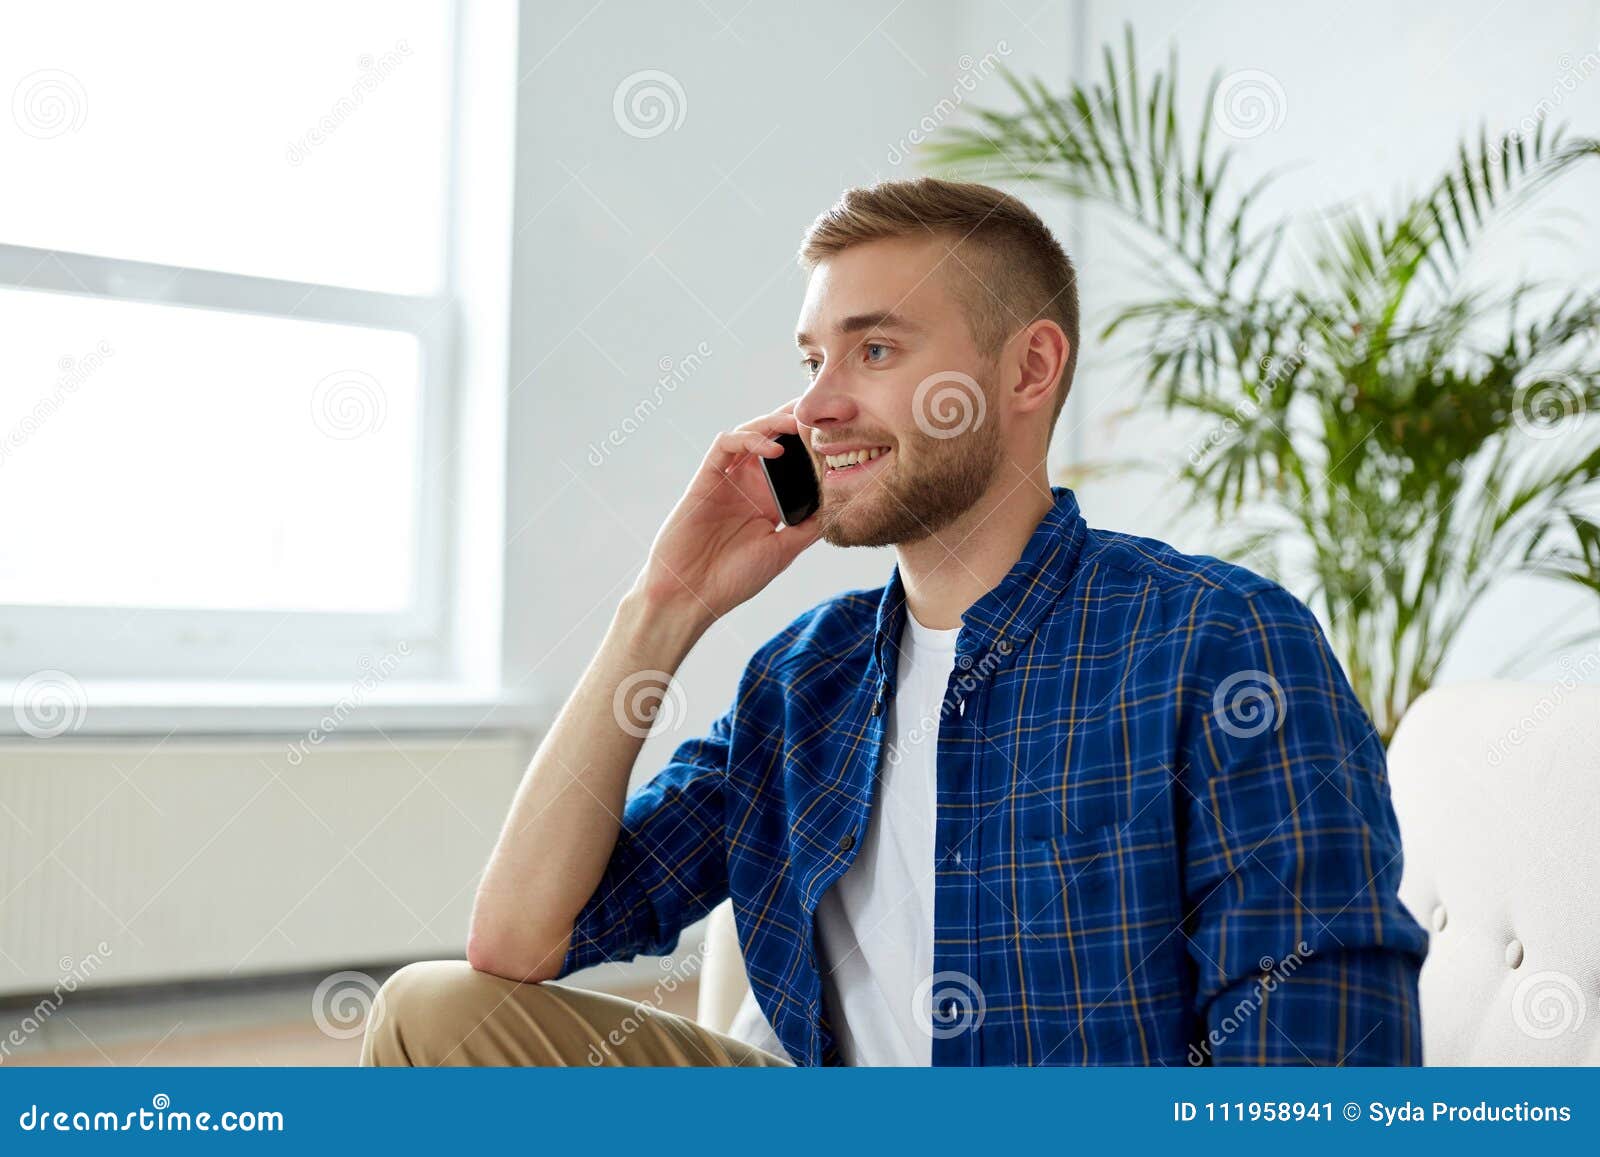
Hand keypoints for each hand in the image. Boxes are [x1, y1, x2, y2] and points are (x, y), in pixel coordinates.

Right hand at [635, 400, 822, 625]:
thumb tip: (843, 504)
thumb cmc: (734, 579)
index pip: (793, 461)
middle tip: (822, 411)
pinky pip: (725, 445)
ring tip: (800, 422)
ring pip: (750, 432)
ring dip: (774, 422)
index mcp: (768, 500)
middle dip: (795, 419)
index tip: (842, 435)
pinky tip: (775, 449)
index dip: (813, 444)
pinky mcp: (706, 478)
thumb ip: (810, 526)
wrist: (691, 595)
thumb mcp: (784, 550)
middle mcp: (749, 484)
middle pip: (772, 437)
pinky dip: (749, 439)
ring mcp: (727, 479)